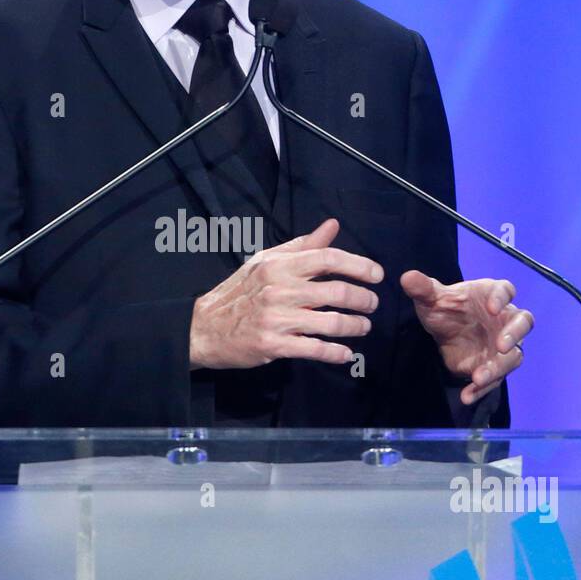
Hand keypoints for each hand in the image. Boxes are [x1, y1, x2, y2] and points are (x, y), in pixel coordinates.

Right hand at [189, 218, 382, 369]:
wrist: (203, 327)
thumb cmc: (239, 293)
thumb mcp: (266, 261)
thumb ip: (302, 245)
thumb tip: (332, 225)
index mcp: (279, 265)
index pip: (328, 258)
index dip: (359, 265)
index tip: (377, 275)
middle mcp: (280, 289)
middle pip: (336, 291)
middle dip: (363, 299)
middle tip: (373, 304)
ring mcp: (277, 318)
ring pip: (330, 322)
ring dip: (355, 326)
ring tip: (364, 327)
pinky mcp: (273, 345)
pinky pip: (314, 348)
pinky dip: (335, 352)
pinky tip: (345, 353)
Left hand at [400, 272, 533, 404]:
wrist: (445, 332)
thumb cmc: (446, 308)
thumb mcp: (431, 300)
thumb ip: (423, 289)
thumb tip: (407, 277)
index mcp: (492, 295)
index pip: (505, 291)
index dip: (501, 298)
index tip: (492, 307)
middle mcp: (505, 319)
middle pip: (523, 323)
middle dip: (514, 334)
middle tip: (501, 346)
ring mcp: (504, 344)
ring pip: (513, 356)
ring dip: (498, 368)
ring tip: (478, 378)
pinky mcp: (495, 364)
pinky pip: (495, 378)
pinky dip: (482, 388)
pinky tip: (467, 395)